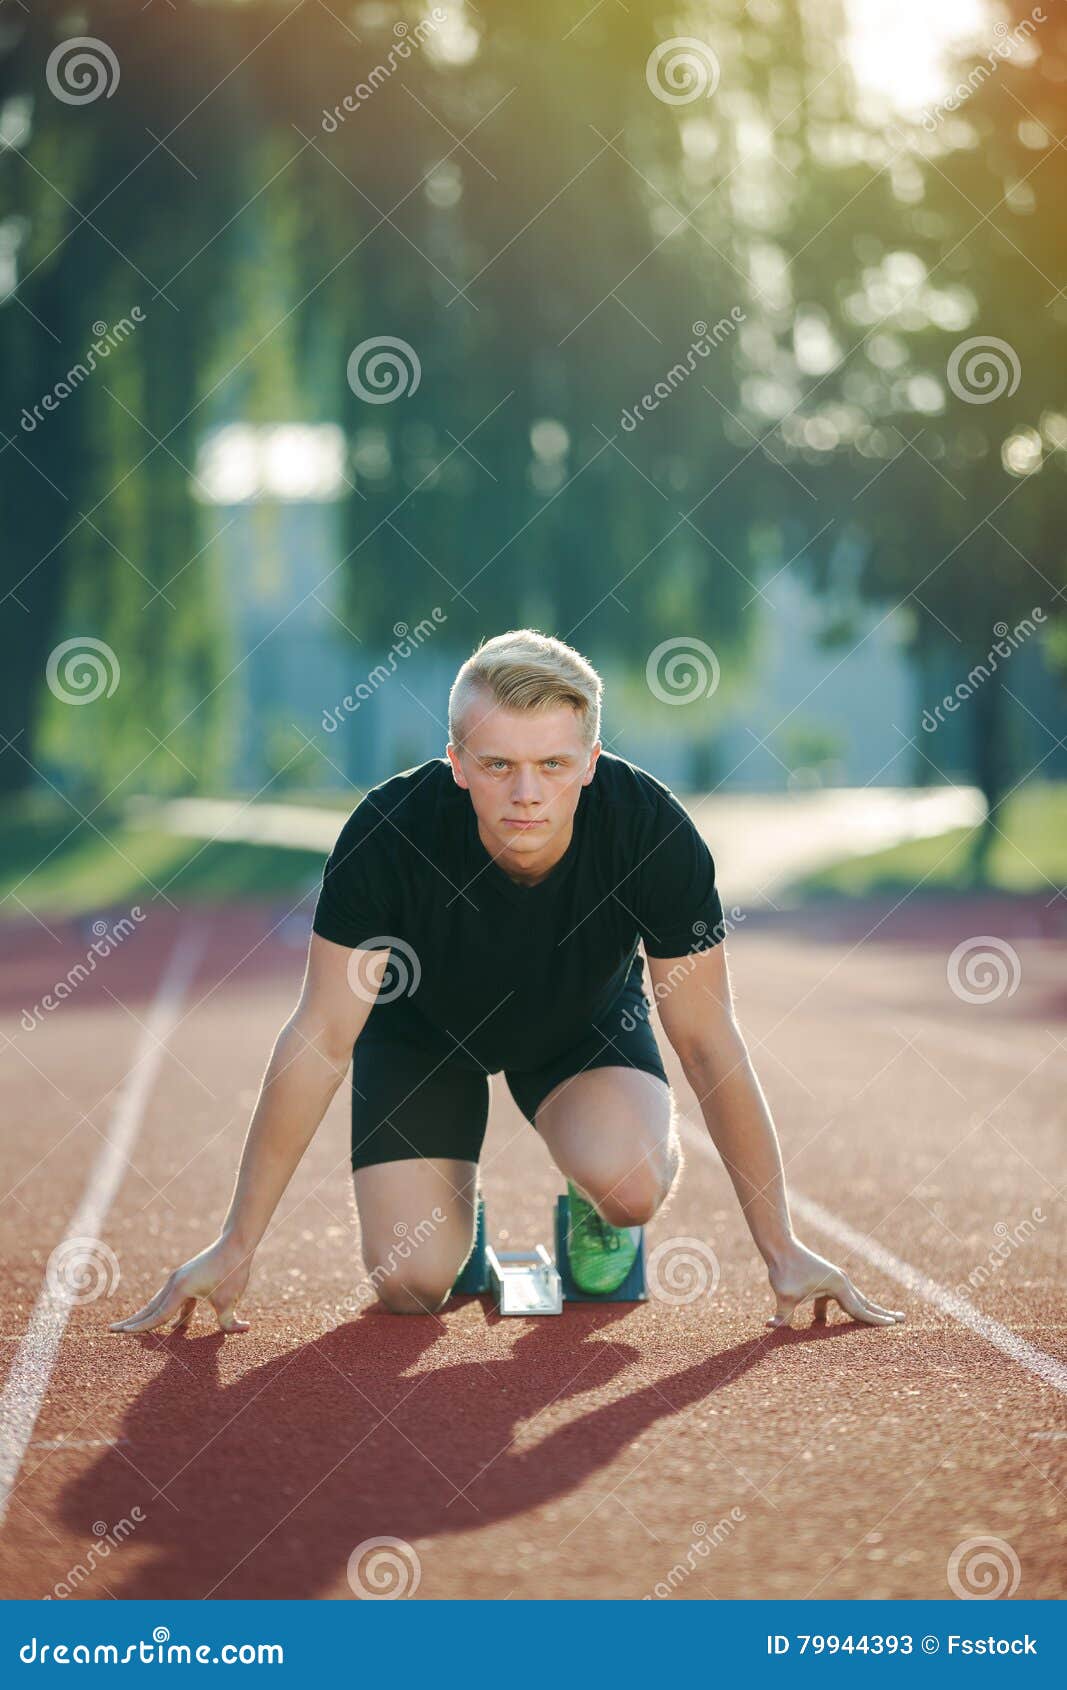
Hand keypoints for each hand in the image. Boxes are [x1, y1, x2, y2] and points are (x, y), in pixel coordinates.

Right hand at [109, 1236, 252, 1335]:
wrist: (236, 1245)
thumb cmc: (232, 1272)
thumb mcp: (230, 1301)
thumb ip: (229, 1322)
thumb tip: (240, 1330)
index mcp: (180, 1289)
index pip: (158, 1315)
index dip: (141, 1327)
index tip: (123, 1333)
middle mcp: (175, 1283)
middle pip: (150, 1307)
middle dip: (133, 1321)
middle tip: (112, 1330)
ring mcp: (180, 1280)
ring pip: (161, 1304)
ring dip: (150, 1317)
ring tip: (133, 1328)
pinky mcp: (188, 1280)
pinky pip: (177, 1301)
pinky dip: (175, 1313)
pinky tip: (178, 1327)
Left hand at [767, 1240, 904, 1328]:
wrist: (780, 1246)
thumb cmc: (784, 1270)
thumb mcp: (783, 1295)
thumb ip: (782, 1316)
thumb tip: (770, 1327)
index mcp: (838, 1286)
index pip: (859, 1309)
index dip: (875, 1320)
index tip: (893, 1326)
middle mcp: (841, 1282)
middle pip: (865, 1303)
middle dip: (881, 1313)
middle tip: (903, 1320)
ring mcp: (834, 1280)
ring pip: (853, 1301)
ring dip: (865, 1312)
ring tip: (883, 1319)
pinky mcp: (825, 1281)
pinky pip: (835, 1301)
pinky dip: (835, 1312)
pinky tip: (821, 1323)